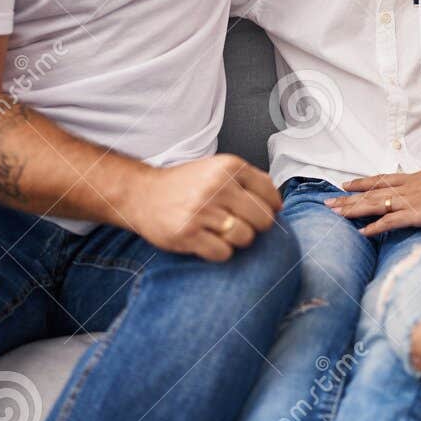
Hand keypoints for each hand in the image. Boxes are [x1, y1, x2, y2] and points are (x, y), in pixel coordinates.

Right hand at [122, 154, 281, 259]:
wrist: (142, 194)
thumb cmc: (184, 185)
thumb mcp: (218, 170)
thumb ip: (249, 180)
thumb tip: (278, 202)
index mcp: (229, 166)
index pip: (270, 194)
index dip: (270, 208)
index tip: (258, 211)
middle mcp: (217, 186)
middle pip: (263, 219)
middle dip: (255, 227)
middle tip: (238, 224)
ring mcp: (201, 210)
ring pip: (245, 238)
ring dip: (236, 240)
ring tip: (220, 232)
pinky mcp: (187, 233)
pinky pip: (223, 253)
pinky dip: (219, 252)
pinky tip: (206, 241)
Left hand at [328, 160, 420, 235]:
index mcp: (411, 179)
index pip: (381, 179)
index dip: (362, 182)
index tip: (345, 184)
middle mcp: (405, 188)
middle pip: (371, 193)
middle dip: (349, 198)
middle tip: (328, 202)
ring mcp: (408, 201)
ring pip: (375, 205)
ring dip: (354, 210)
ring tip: (336, 214)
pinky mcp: (414, 214)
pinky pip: (390, 222)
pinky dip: (375, 227)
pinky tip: (362, 232)